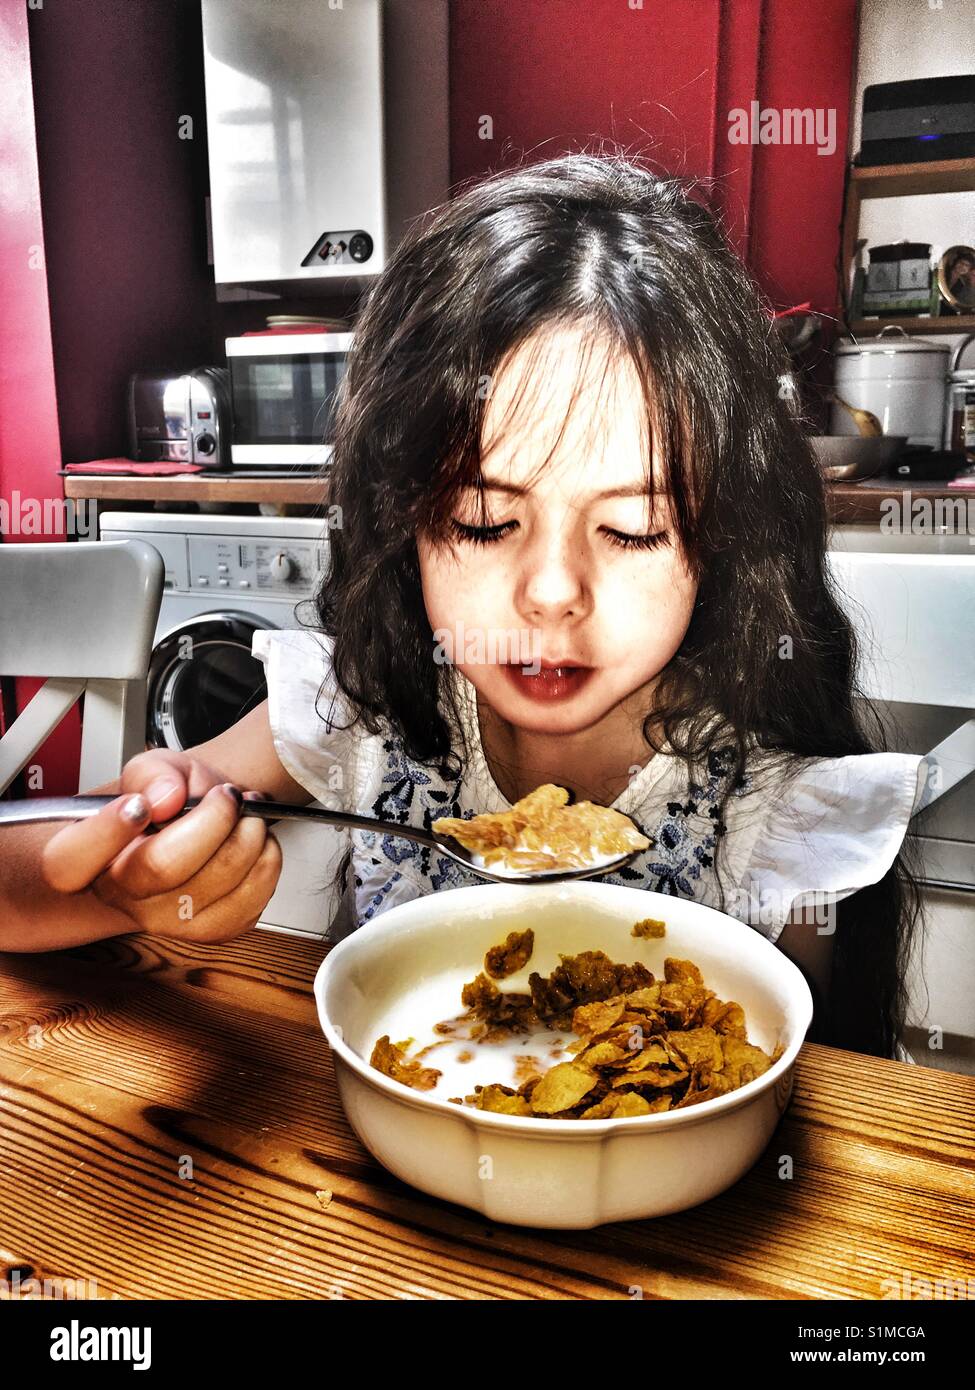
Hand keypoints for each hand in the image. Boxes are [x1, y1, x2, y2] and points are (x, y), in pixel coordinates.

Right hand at [40, 748, 282, 942]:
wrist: (200, 823)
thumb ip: (153, 775)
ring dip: (248, 836)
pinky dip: (266, 862)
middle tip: (227, 796)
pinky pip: (250, 900)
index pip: (71, 861)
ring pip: (216, 882)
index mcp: (81, 858)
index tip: (141, 804)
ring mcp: (165, 921)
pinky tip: (255, 843)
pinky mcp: (210, 931)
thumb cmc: (168, 800)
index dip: (106, 831)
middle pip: (162, 867)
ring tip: (247, 814)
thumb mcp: (151, 769)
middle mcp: (119, 896)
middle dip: (211, 820)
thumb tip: (165, 799)